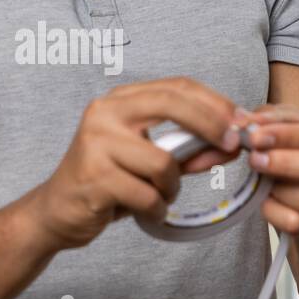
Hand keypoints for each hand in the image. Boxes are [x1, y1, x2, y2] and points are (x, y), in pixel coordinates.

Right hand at [29, 76, 247, 250]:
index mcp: (119, 101)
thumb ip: (186, 150)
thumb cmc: (106, 182)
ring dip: (172, 188)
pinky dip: (156, 208)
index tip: (241, 121)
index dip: (214, 102)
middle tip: (233, 146)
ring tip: (156, 196)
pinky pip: (148, 195)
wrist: (56, 211)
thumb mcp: (148, 160)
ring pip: (163, 163)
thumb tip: (230, 145)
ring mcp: (97, 144)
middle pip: (172, 104)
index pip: (176, 87)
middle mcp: (105, 113)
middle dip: (211, 125)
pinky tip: (142, 210)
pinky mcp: (95, 177)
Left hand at [241, 103, 298, 243]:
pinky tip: (266, 199)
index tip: (255, 136)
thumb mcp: (296, 124)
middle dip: (285, 164)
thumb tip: (243, 121)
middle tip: (254, 159)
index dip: (288, 137)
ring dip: (278, 189)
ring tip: (262, 179)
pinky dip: (275, 213)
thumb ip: (272, 119)